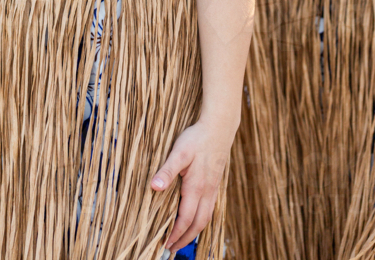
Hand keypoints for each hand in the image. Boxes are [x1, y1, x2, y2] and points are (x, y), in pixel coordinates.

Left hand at [151, 118, 231, 252]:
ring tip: (183, 239)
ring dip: (194, 231)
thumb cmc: (197, 138)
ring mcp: (213, 188)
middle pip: (197, 224)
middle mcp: (207, 192)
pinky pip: (210, 208)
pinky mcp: (215, 183)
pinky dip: (201, 220)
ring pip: (205, 217)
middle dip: (185, 239)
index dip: (175, 234)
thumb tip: (154, 187)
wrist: (219, 127)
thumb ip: (167, 170)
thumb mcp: (179, 152)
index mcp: (196, 187)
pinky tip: (195, 218)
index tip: (165, 244)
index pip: (185, 219)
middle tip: (172, 249)